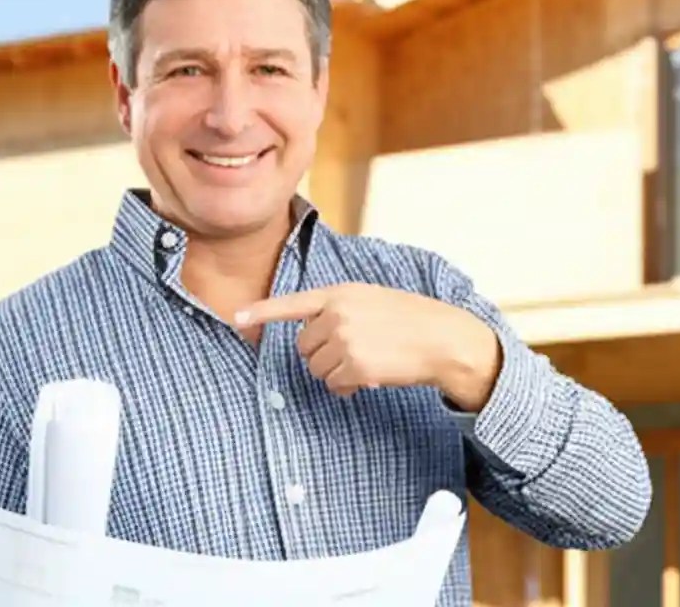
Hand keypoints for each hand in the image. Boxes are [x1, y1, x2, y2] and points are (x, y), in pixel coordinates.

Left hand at [235, 283, 501, 409]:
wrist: (443, 339)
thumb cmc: (410, 320)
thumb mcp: (372, 300)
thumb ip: (339, 310)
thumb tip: (312, 340)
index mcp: (340, 293)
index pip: (292, 303)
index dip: (261, 312)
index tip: (236, 317)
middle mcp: (338, 314)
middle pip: (304, 346)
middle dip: (322, 354)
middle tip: (354, 352)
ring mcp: (345, 339)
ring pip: (316, 368)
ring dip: (336, 372)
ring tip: (367, 362)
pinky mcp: (355, 365)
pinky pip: (335, 384)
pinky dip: (348, 386)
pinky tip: (371, 376)